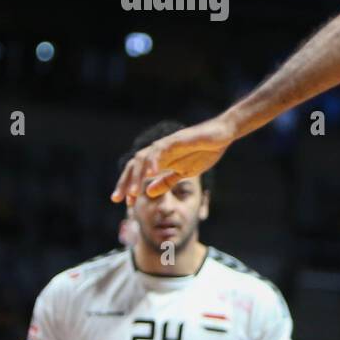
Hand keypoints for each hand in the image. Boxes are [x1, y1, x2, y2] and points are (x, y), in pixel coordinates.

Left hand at [111, 115, 235, 201]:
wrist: (221, 136)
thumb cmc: (205, 151)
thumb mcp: (184, 172)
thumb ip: (166, 181)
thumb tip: (148, 192)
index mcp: (159, 160)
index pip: (137, 173)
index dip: (130, 186)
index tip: (125, 203)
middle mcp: (158, 152)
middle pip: (133, 166)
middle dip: (125, 182)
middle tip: (118, 199)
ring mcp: (165, 145)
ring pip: (142, 159)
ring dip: (136, 176)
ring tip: (134, 192)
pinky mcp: (175, 139)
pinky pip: (159, 150)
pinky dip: (153, 162)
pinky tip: (150, 174)